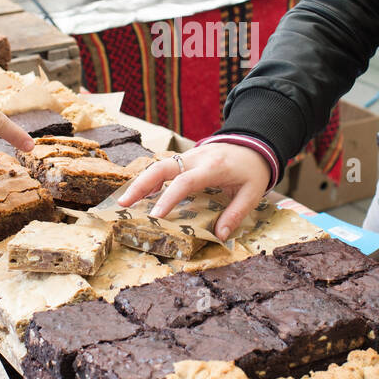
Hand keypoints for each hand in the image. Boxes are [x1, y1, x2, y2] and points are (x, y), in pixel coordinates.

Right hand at [117, 142, 270, 240]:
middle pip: (162, 167)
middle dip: (141, 185)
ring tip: (125, 202)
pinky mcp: (186, 158)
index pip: (185, 181)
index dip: (168, 198)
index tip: (155, 216)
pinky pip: (165, 167)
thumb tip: (220, 236)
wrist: (254, 143)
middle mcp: (196, 159)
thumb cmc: (253, 170)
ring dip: (141, 182)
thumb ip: (236, 213)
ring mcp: (189, 156)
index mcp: (213, 167)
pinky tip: (143, 194)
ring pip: (158, 165)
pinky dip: (151, 179)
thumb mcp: (252, 192)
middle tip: (124, 204)